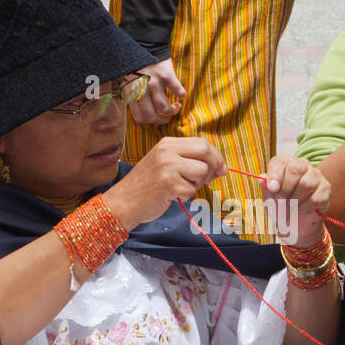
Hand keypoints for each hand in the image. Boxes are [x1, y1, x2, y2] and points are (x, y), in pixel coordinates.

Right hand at [104, 136, 225, 228]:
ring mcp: (168, 166)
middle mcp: (167, 151)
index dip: (215, 156)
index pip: (202, 142)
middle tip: (211, 179)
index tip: (220, 169)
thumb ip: (188, 161)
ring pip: (202, 171)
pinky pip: (192, 190)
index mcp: (167, 143)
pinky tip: (171, 196)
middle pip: (205, 151)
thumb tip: (220, 167)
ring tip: (181, 188)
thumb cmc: (146, 185)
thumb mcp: (164, 164)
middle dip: (214, 166)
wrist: (123, 202)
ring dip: (197, 183)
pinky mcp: (169, 183)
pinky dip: (185, 196)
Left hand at [129, 58, 185, 124]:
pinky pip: (177, 90)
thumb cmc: (137, 65)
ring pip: (163, 108)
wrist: (145, 44)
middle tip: (169, 117)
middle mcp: (142, 90)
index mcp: (132, 93)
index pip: (140, 117)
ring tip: (176, 106)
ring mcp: (154, 83)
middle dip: (163, 120)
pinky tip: (181, 95)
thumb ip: (135, 96)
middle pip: (152, 116)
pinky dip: (181, 95)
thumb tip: (144, 111)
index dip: (151, 121)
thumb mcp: (129, 81)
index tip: (157, 117)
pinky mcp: (166, 75)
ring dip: (173, 111)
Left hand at [264, 155, 330, 246]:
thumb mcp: (269, 200)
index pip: (281, 161)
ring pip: (306, 184)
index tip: (272, 189)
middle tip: (280, 201)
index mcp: (286, 163)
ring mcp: (316, 176)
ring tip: (289, 209)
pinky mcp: (325, 189)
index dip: (275, 174)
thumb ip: (266, 189)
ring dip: (294, 201)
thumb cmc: (280, 207)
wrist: (295, 225)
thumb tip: (262, 178)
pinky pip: (314, 198)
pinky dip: (304, 208)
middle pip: (295, 169)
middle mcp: (302, 165)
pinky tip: (300, 211)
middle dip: (285, 189)